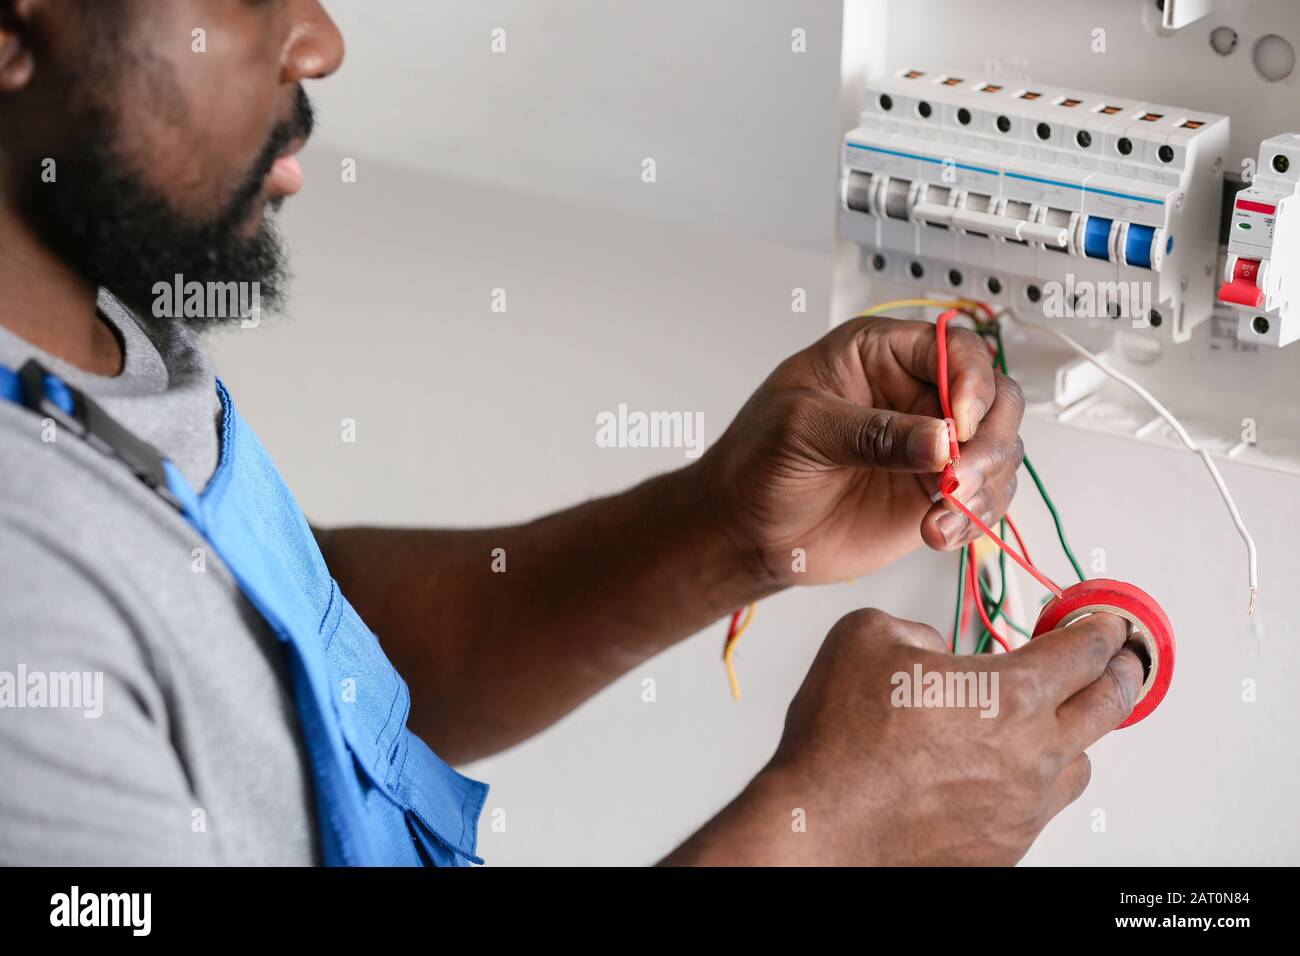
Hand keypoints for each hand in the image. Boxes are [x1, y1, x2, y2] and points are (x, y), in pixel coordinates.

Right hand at [663, 608, 1144, 865]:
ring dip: (1078, 734)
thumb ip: (915, 627)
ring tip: (1060, 720)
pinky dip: (1033, 783)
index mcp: (1009, 694)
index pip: (1084, 651)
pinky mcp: (1004, 847)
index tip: (1104, 622)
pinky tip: (1003, 771)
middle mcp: (1032, 754)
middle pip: (1109, 707)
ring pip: (1080, 765)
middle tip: (1121, 660)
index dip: (1100, 628)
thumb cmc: (840, 744)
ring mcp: (1023, 808)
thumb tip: (934, 647)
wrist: (821, 828)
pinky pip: (1039, 809)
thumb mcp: (866, 636)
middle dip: (1120, 674)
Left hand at [696, 315, 1024, 587]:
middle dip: (990, 438)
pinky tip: (939, 533)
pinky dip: (975, 517)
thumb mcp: (801, 429)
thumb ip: (871, 432)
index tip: (962, 423)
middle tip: (960, 477)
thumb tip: (940, 440)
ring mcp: (930, 446)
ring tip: (944, 512)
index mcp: (880, 355)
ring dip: (985, 483)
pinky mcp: (934, 492)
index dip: (971, 380)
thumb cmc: (755, 461)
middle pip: (995, 397)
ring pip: (998, 449)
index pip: (953, 348)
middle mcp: (914, 394)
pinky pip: (984, 497)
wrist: (742, 529)